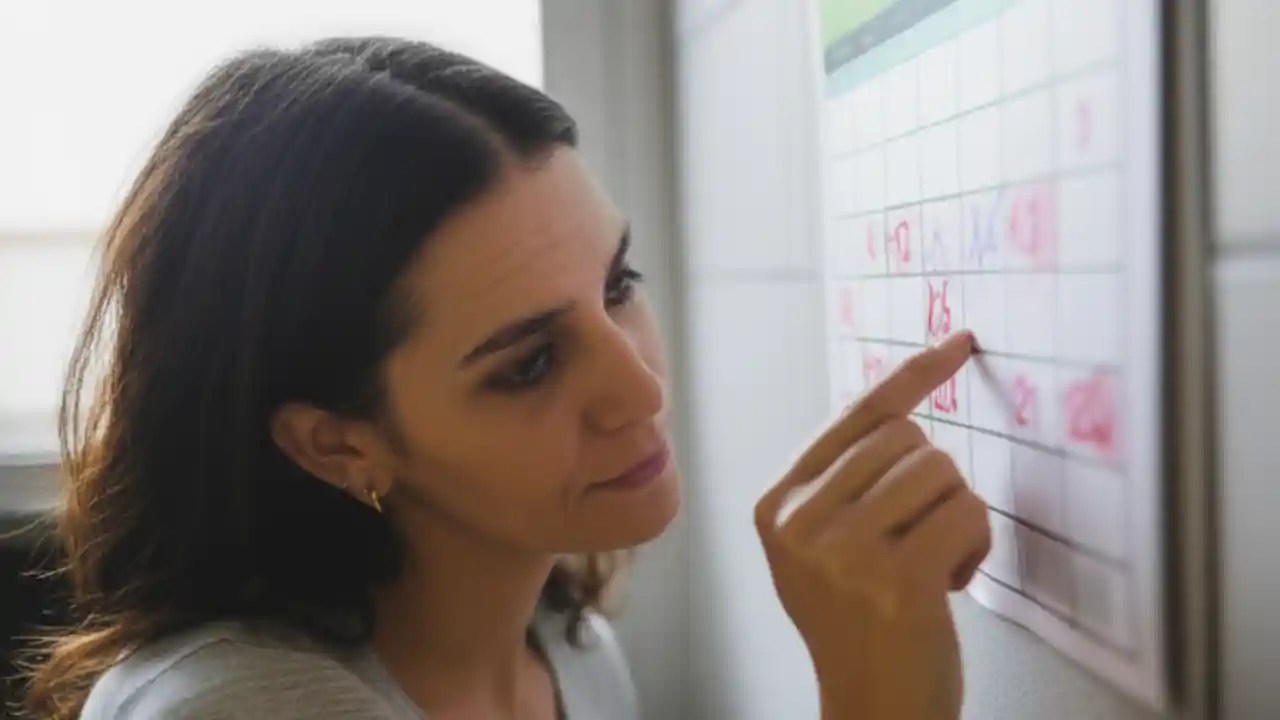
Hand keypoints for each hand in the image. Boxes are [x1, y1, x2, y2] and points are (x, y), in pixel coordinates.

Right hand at [754, 332, 990, 719]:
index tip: (956, 344)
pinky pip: (965, 512)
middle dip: (934, 481)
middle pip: (906, 438)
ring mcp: (842, 552)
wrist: (872, 712)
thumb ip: (841, 484)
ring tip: (933, 563)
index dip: (913, 374)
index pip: (855, 416)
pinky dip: (975, 544)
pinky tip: (950, 582)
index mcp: (777, 505)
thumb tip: (903, 408)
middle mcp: (799, 522)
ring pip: (940, 471)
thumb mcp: (822, 549)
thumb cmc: (860, 628)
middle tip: (922, 536)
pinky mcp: (894, 580)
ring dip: (956, 515)